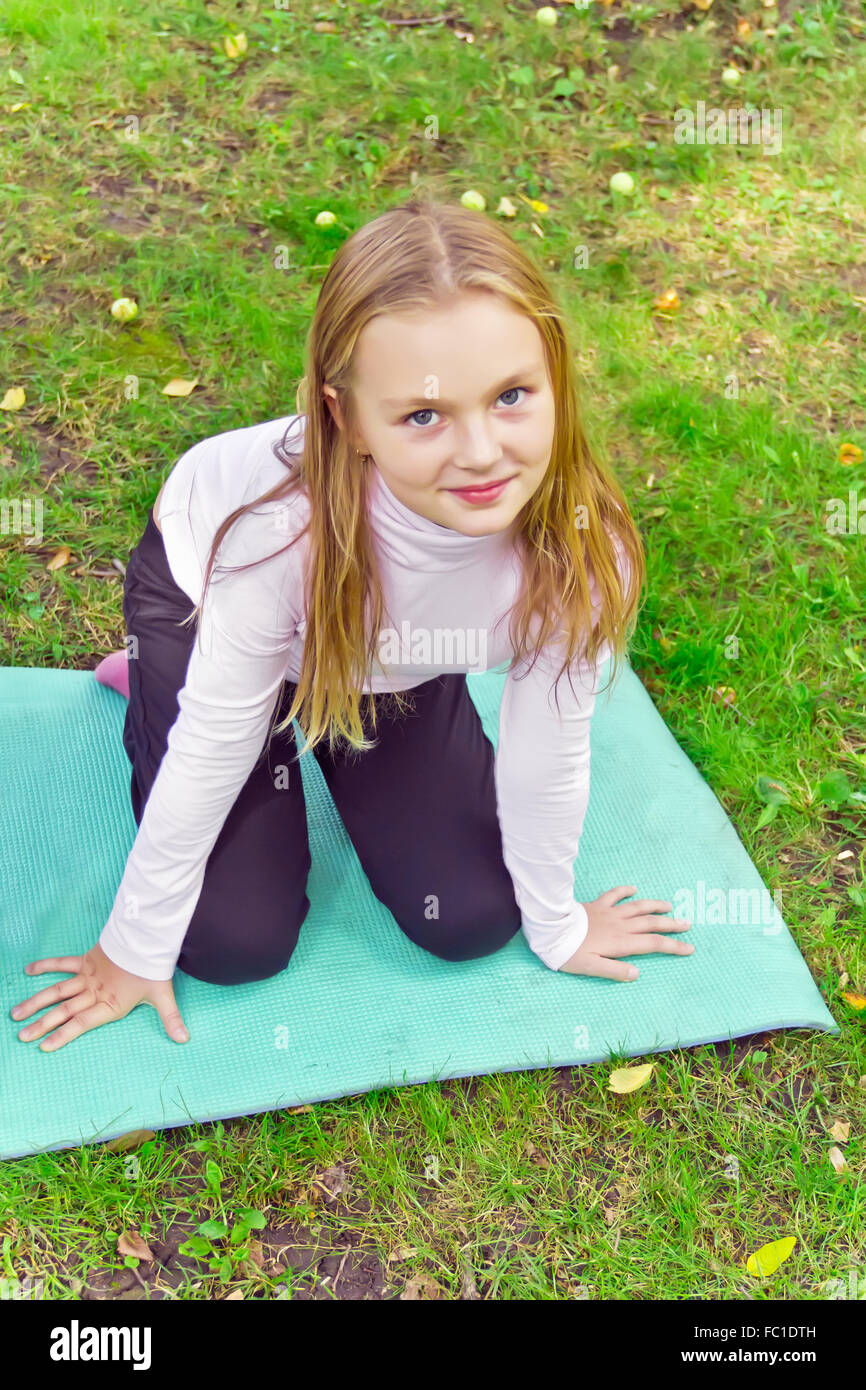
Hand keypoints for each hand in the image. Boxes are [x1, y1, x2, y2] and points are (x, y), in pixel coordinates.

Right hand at [9, 942, 189, 1051]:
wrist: (148, 938)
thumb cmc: (153, 968)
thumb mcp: (163, 995)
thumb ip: (171, 1019)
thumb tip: (185, 1039)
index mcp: (110, 1004)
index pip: (81, 1024)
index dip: (63, 1035)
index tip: (44, 1047)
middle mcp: (94, 992)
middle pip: (63, 1010)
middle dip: (41, 1025)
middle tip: (22, 1036)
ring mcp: (87, 976)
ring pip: (57, 991)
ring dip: (36, 1002)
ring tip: (16, 1013)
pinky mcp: (86, 960)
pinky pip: (62, 964)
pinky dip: (46, 965)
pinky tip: (29, 970)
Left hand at [559, 885, 692, 981]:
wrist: (550, 928)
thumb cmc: (569, 951)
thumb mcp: (590, 967)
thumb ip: (614, 971)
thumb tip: (636, 973)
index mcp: (621, 942)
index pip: (654, 944)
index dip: (673, 946)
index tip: (689, 948)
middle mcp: (619, 925)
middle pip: (651, 923)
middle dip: (671, 924)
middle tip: (687, 924)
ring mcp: (609, 912)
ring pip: (638, 907)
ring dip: (655, 906)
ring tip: (670, 906)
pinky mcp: (597, 904)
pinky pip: (614, 894)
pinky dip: (625, 890)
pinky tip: (633, 888)